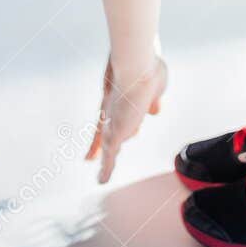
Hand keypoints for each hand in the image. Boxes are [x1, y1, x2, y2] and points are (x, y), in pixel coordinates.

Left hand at [85, 55, 167, 184]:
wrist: (138, 66)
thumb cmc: (148, 68)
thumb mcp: (156, 86)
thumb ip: (153, 99)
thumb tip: (153, 111)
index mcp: (118, 93)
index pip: (110, 112)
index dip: (108, 119)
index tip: (106, 122)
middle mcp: (110, 108)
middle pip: (103, 130)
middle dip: (97, 144)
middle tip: (89, 157)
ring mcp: (111, 121)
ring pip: (109, 143)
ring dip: (110, 153)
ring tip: (97, 163)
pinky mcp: (114, 133)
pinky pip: (109, 156)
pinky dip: (106, 169)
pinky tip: (101, 180)